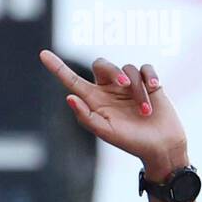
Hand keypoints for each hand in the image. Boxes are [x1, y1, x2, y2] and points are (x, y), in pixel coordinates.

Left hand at [39, 49, 188, 181]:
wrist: (160, 146)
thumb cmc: (131, 142)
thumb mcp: (105, 132)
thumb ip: (86, 116)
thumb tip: (69, 97)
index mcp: (94, 102)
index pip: (72, 81)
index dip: (58, 68)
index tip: (42, 54)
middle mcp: (109, 91)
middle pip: (102, 65)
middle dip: (112, 70)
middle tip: (123, 85)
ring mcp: (128, 85)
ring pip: (127, 69)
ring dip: (137, 90)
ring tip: (145, 112)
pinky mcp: (147, 82)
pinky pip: (145, 67)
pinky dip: (149, 77)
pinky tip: (154, 89)